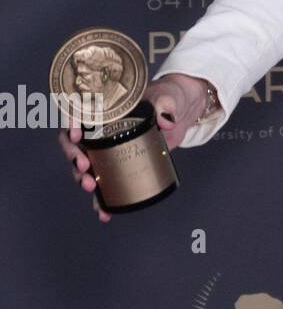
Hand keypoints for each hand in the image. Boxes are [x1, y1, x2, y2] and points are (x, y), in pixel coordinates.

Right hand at [56, 72, 215, 222]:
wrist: (184, 109)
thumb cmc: (172, 96)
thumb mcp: (169, 95)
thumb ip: (167, 104)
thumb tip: (166, 119)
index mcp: (108, 107)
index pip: (80, 114)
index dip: (72, 124)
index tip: (76, 135)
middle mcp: (103, 127)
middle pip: (77, 143)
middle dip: (74, 156)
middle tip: (84, 167)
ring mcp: (111, 147)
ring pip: (87, 165)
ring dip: (83, 178)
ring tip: (91, 187)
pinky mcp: (122, 162)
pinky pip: (108, 182)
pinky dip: (103, 199)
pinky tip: (104, 212)